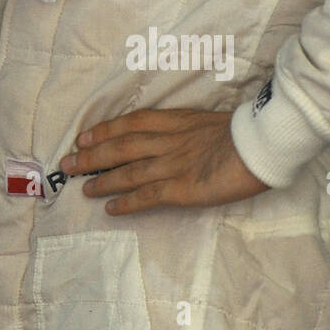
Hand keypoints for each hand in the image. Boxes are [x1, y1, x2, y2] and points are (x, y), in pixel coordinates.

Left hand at [58, 108, 268, 215]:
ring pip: (128, 171)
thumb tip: (175, 136)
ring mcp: (172, 164)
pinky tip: (110, 209)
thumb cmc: (242, 132)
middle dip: (91, 155)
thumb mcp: (208, 121)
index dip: (104, 130)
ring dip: (102, 180)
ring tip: (83, 187)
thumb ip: (187, 129)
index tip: (83, 136)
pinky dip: (127, 202)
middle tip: (67, 163)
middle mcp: (167, 141)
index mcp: (175, 120)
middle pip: (120, 146)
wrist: (262, 144)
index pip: (130, 123)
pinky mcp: (182, 188)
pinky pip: (147, 196)